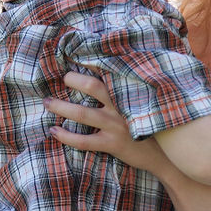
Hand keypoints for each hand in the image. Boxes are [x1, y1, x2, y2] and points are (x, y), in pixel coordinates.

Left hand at [46, 71, 173, 175]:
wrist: (163, 155)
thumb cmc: (149, 125)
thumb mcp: (142, 103)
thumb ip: (126, 90)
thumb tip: (106, 74)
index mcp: (128, 93)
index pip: (107, 71)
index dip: (90, 63)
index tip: (75, 55)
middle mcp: (121, 106)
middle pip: (92, 86)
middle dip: (72, 79)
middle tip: (61, 78)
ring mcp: (116, 126)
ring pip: (82, 113)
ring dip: (61, 107)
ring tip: (47, 102)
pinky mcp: (112, 144)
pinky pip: (83, 141)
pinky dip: (66, 136)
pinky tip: (54, 131)